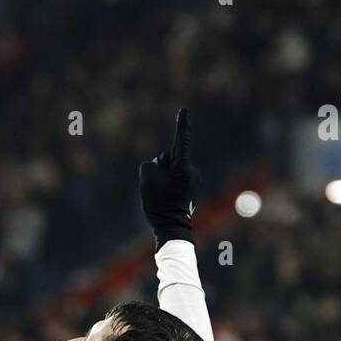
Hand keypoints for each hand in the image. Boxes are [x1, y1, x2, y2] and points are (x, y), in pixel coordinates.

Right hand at [139, 107, 201, 248]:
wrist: (172, 230)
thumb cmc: (159, 206)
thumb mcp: (146, 181)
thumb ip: (150, 165)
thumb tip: (160, 164)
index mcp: (183, 167)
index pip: (181, 140)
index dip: (182, 124)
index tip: (184, 110)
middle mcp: (191, 171)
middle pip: (169, 159)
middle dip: (162, 168)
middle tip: (160, 189)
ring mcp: (193, 180)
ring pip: (172, 170)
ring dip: (165, 178)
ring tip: (164, 197)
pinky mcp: (192, 189)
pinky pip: (176, 181)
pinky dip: (170, 187)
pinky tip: (169, 201)